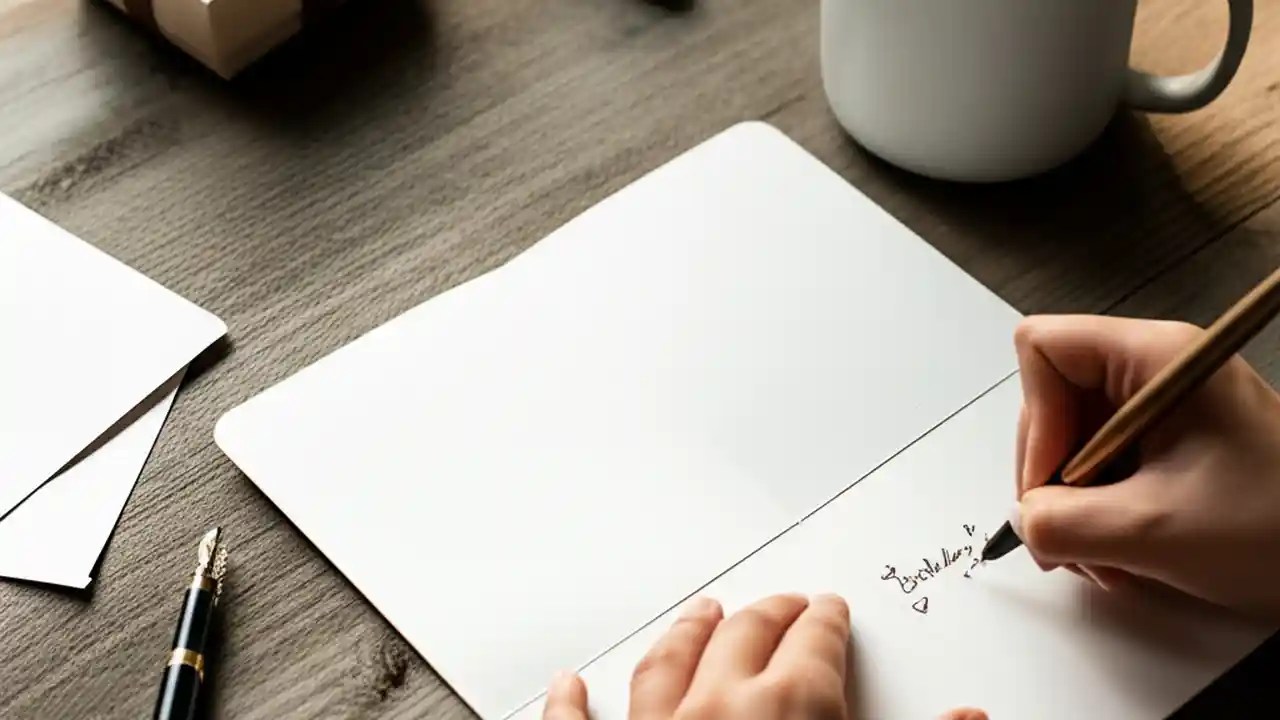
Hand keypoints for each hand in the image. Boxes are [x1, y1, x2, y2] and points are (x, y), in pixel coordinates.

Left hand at [542, 593, 987, 719]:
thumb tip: (969, 719)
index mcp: (793, 708)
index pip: (815, 643)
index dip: (826, 622)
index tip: (828, 610)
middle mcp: (717, 707)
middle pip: (745, 637)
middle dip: (769, 614)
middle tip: (783, 603)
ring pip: (666, 661)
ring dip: (686, 631)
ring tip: (701, 613)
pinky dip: (572, 702)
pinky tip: (569, 685)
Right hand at [1013, 315, 1279, 616]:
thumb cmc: (1278, 526)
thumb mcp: (1154, 530)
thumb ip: (1063, 522)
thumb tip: (1020, 521)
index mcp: (1155, 357)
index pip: (1043, 349)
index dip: (1033, 418)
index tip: (1053, 482)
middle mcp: (1154, 372)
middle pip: (1050, 403)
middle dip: (1051, 478)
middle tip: (1067, 536)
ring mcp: (1162, 409)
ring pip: (1071, 443)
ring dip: (1074, 507)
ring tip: (1109, 556)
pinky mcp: (1171, 445)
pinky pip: (1102, 468)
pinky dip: (1099, 515)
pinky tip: (1127, 552)